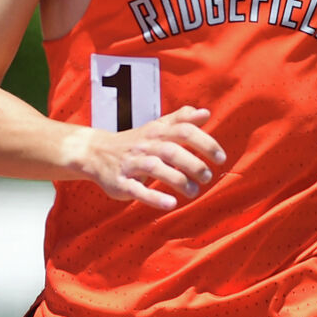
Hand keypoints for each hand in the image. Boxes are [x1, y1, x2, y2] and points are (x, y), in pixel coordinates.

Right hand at [76, 106, 225, 210]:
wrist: (96, 152)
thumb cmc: (136, 141)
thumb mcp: (157, 127)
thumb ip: (181, 120)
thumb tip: (205, 113)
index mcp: (157, 132)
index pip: (184, 131)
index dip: (205, 143)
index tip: (221, 158)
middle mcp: (145, 145)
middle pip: (172, 150)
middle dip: (193, 164)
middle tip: (207, 177)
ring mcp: (131, 164)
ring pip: (155, 168)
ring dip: (178, 180)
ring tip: (193, 192)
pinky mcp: (121, 182)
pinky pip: (137, 190)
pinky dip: (154, 197)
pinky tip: (171, 204)